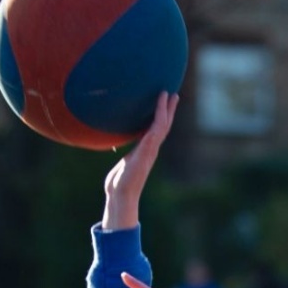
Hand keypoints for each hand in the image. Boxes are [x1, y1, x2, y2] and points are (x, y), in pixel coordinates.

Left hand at [102, 93, 179, 231]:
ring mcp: (151, 148)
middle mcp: (151, 148)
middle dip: (168, 110)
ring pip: (163, 124)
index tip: (163, 104)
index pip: (156, 130)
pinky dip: (160, 114)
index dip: (160, 117)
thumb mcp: (122, 163)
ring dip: (167, 109)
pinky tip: (161, 103)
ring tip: (170, 94)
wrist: (122, 194)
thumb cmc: (118, 183)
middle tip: (174, 94)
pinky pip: (157, 127)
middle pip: (164, 125)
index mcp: (145, 151)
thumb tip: (113, 146)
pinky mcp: (148, 148)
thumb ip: (123, 153)